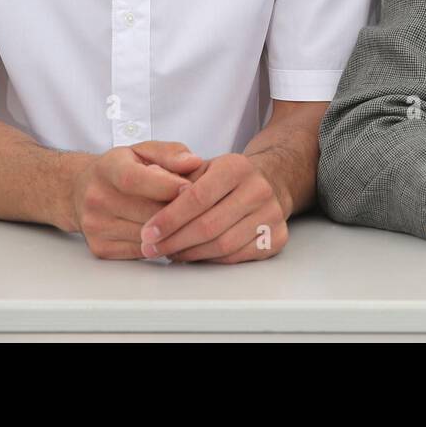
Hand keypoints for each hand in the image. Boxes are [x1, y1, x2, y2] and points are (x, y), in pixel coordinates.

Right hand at [70, 141, 199, 259]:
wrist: (81, 190)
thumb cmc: (121, 168)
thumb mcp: (144, 151)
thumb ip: (171, 153)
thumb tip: (193, 163)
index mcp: (108, 169)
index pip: (135, 179)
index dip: (166, 185)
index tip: (189, 187)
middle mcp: (97, 198)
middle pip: (145, 212)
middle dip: (176, 210)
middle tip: (196, 206)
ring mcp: (96, 226)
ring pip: (146, 235)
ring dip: (171, 230)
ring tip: (185, 219)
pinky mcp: (100, 248)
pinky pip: (140, 251)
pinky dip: (159, 244)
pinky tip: (169, 233)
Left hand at [140, 152, 289, 263]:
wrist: (269, 181)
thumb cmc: (227, 178)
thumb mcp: (202, 166)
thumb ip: (176, 178)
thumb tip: (149, 184)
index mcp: (237, 167)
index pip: (197, 197)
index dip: (169, 218)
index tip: (148, 232)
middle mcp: (258, 189)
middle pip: (208, 226)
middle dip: (174, 241)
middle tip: (151, 248)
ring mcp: (271, 215)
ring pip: (222, 246)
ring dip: (189, 254)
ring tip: (169, 253)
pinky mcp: (277, 237)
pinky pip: (236, 257)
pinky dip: (210, 260)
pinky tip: (193, 255)